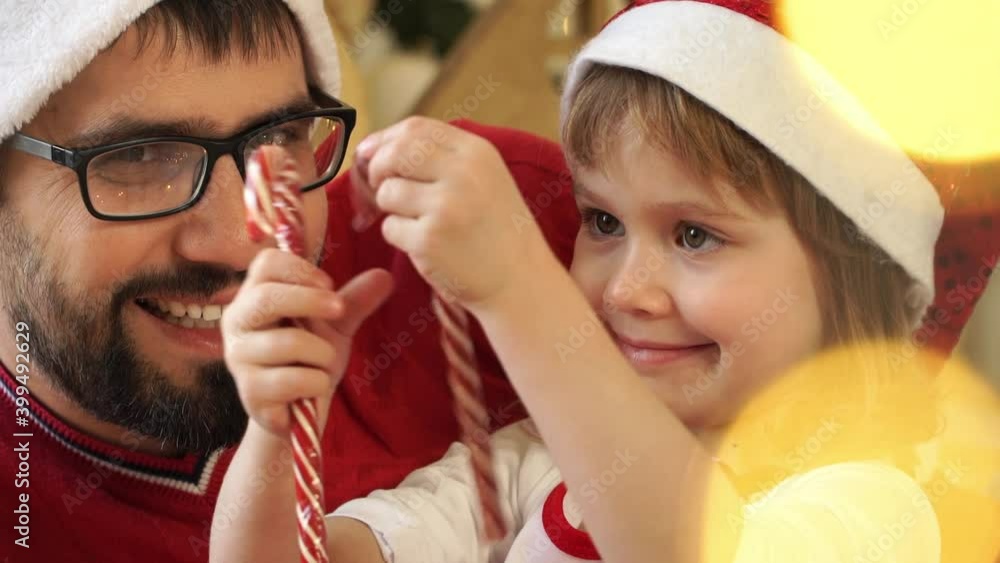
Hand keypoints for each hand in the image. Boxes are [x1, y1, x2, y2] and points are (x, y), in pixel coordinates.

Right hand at [222, 248, 392, 435]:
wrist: (299, 413)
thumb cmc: (309, 360)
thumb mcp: (334, 326)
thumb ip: (354, 301)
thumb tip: (385, 276)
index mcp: (254, 297)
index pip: (266, 263)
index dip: (301, 269)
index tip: (328, 284)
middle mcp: (237, 323)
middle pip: (267, 296)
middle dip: (311, 301)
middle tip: (339, 310)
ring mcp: (239, 358)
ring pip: (289, 342)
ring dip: (322, 353)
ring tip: (323, 363)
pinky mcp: (250, 392)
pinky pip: (294, 380)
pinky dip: (317, 382)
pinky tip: (313, 387)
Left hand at [351, 117, 552, 309]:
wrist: (520, 280)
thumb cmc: (496, 230)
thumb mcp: (485, 178)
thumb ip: (441, 156)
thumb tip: (375, 147)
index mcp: (477, 153)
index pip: (416, 128)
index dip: (386, 139)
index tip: (372, 154)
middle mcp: (463, 173)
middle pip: (395, 153)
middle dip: (377, 169)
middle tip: (379, 187)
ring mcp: (445, 206)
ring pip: (387, 191)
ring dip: (390, 208)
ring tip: (416, 221)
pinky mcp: (429, 240)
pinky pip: (390, 227)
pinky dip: (398, 236)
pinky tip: (424, 244)